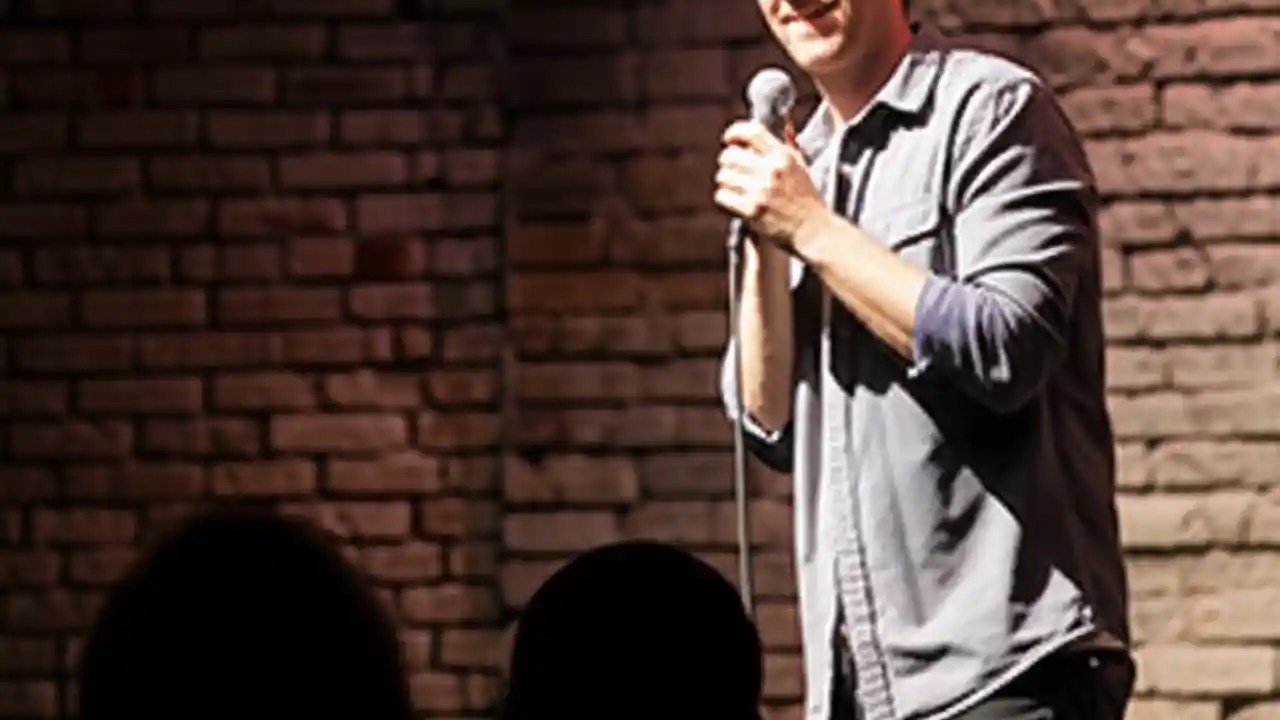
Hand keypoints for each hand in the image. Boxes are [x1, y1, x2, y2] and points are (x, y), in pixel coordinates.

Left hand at [713, 120, 829, 252]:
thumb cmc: (805, 197)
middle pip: (730, 155)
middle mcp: (772, 170)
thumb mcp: (801, 166)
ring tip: (734, 186)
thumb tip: (786, 125)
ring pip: (723, 175)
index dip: (735, 132)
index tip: (728, 139)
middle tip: (731, 169)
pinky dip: (725, 197)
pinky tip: (734, 200)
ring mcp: (761, 190)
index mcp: (783, 156)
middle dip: (726, 161)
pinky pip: (723, 195)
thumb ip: (789, 146)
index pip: (752, 132)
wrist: (812, 229)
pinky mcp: (752, 210)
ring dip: (725, 181)